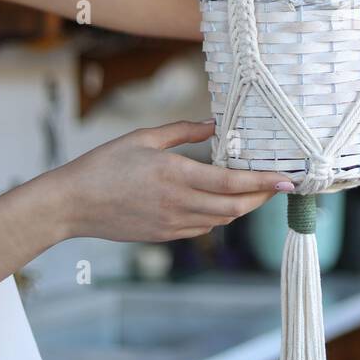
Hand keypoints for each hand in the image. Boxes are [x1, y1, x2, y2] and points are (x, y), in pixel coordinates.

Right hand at [52, 120, 292, 242]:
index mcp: (176, 176)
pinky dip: (218, 216)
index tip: (287, 180)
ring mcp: (172, 224)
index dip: (264, 183)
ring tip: (252, 190)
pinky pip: (202, 228)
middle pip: (235, 208)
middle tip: (276, 185)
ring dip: (241, 207)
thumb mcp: (144, 138)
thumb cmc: (104, 165)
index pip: (232, 184)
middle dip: (261, 198)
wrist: (71, 204)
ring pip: (222, 220)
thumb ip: (183, 132)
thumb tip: (214, 125)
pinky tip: (217, 202)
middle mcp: (179, 204)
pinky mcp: (164, 235)